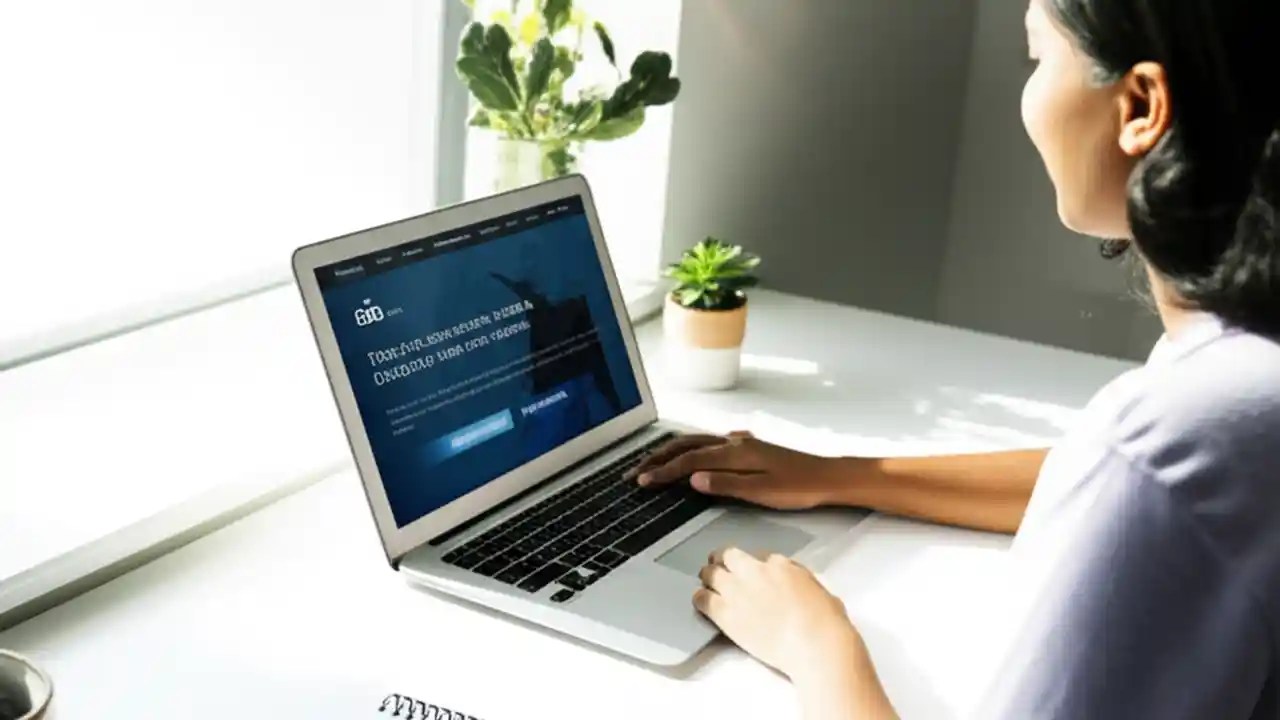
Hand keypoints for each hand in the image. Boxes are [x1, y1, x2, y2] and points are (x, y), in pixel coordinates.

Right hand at [629, 432, 858, 509]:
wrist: (829, 476)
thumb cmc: (799, 488)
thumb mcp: (761, 492)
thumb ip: (726, 484)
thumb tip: (693, 479)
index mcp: (735, 453)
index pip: (689, 460)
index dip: (663, 471)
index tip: (642, 480)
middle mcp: (735, 442)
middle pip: (687, 445)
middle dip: (658, 457)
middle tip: (636, 470)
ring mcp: (742, 442)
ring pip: (698, 441)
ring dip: (672, 451)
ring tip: (654, 461)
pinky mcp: (750, 446)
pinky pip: (711, 442)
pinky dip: (692, 447)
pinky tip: (693, 453)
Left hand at [694, 547, 870, 682]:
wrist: (814, 644)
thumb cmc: (825, 622)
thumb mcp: (818, 589)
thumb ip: (799, 580)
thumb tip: (793, 584)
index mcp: (780, 564)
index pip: (758, 556)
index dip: (753, 565)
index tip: (752, 573)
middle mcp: (754, 572)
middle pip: (728, 556)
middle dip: (723, 560)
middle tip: (719, 567)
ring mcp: (738, 591)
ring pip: (711, 573)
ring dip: (708, 576)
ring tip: (706, 582)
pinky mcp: (726, 614)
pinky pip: (703, 599)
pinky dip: (700, 598)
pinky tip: (700, 600)